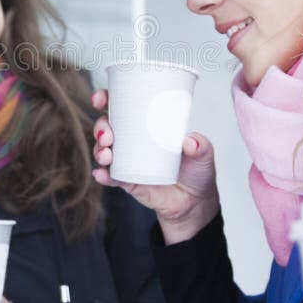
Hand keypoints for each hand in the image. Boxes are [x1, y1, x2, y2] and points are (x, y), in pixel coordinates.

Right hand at [91, 89, 219, 243]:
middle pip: (106, 127)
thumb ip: (200, 146)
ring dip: (99, 150)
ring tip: (107, 155)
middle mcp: (132, 141)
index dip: (106, 100)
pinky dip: (102, 175)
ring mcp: (127, 161)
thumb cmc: (196, 170)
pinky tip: (101, 174)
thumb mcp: (203, 153)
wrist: (194, 202)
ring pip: (104, 151)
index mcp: (146, 125)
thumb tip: (189, 142)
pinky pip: (110, 177)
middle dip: (101, 128)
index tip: (100, 99)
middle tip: (108, 136)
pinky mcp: (127, 182)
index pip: (122, 107)